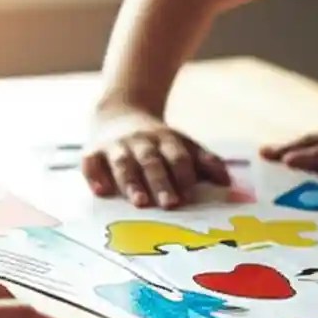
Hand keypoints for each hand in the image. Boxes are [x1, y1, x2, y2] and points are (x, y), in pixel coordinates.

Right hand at [83, 105, 229, 208]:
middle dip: (161, 182)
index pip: (178, 156)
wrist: (119, 113)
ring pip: (123, 163)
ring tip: (139, 202)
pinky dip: (94, 176)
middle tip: (170, 204)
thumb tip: (227, 182)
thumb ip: (204, 163)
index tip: (190, 195)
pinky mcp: (92, 151)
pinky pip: (90, 163)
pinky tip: (100, 191)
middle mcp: (140, 141)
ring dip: (131, 182)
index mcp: (166, 139)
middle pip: (152, 161)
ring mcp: (115, 146)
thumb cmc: (156, 142)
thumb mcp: (182, 144)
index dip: (184, 174)